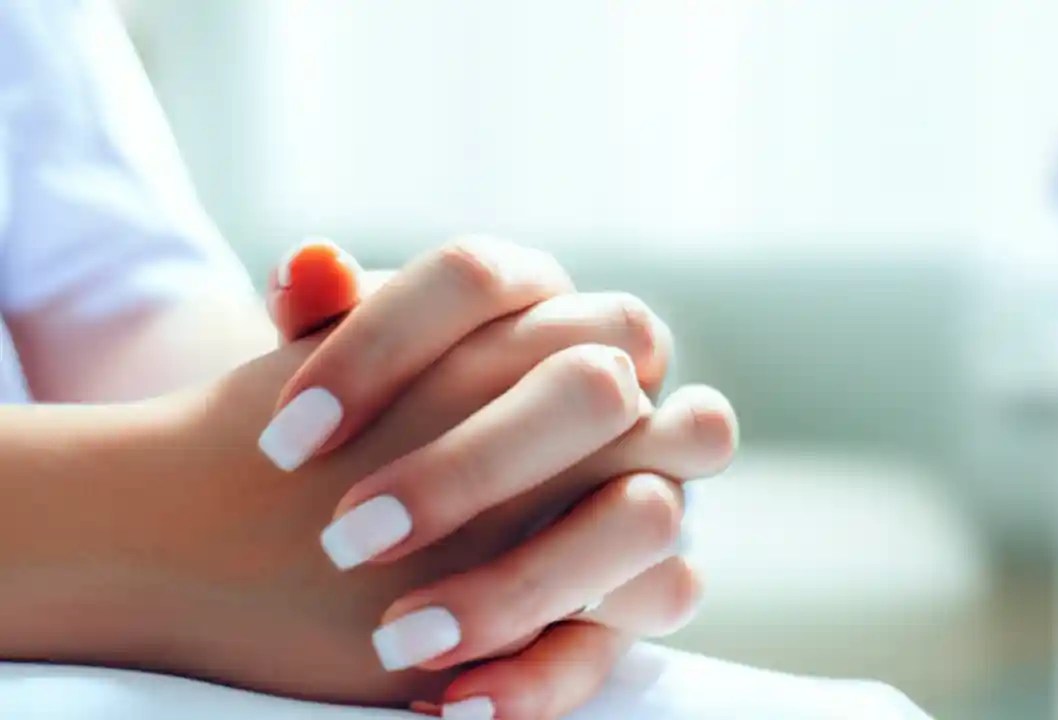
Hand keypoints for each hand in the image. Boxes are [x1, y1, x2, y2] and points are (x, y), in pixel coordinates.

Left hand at [256, 238, 736, 717]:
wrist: (408, 495)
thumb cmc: (375, 420)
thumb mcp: (344, 368)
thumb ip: (327, 319)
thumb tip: (309, 267)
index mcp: (540, 303)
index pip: (481, 281)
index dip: (382, 348)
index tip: (283, 439)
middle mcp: (622, 380)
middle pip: (594, 386)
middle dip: (469, 467)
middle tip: (344, 537)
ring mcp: (657, 478)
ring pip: (651, 513)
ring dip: (526, 582)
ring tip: (402, 639)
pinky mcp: (653, 577)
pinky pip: (654, 616)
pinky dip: (553, 671)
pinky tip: (452, 701)